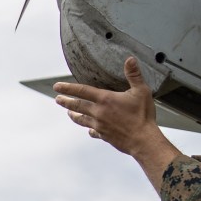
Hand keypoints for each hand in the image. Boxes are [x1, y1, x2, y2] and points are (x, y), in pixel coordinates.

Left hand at [53, 58, 181, 184]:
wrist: (143, 141)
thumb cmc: (143, 116)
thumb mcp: (141, 91)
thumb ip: (134, 74)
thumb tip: (130, 59)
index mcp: (105, 99)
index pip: (82, 91)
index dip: (68, 88)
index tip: (57, 87)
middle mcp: (99, 113)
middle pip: (77, 106)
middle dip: (66, 102)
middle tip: (58, 99)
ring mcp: (100, 125)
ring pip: (82, 120)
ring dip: (74, 115)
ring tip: (68, 113)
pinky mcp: (104, 136)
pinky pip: (93, 132)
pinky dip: (90, 130)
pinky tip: (90, 130)